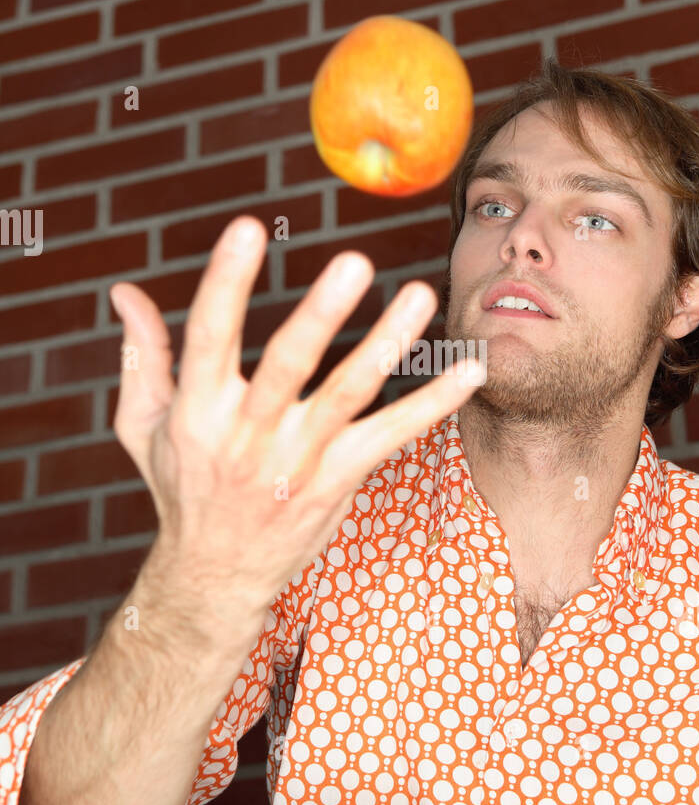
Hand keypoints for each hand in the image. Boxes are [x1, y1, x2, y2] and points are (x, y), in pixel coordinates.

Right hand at [109, 216, 484, 650]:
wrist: (214, 577)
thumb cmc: (181, 486)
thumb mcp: (142, 425)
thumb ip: (141, 354)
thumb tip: (123, 290)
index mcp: (198, 411)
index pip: (208, 337)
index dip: (226, 283)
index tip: (247, 227)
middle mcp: (248, 434)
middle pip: (287, 366)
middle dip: (318, 315)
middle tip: (353, 262)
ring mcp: (298, 459)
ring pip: (349, 395)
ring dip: (386, 344)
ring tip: (419, 295)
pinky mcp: (339, 479)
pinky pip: (392, 435)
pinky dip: (433, 403)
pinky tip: (470, 370)